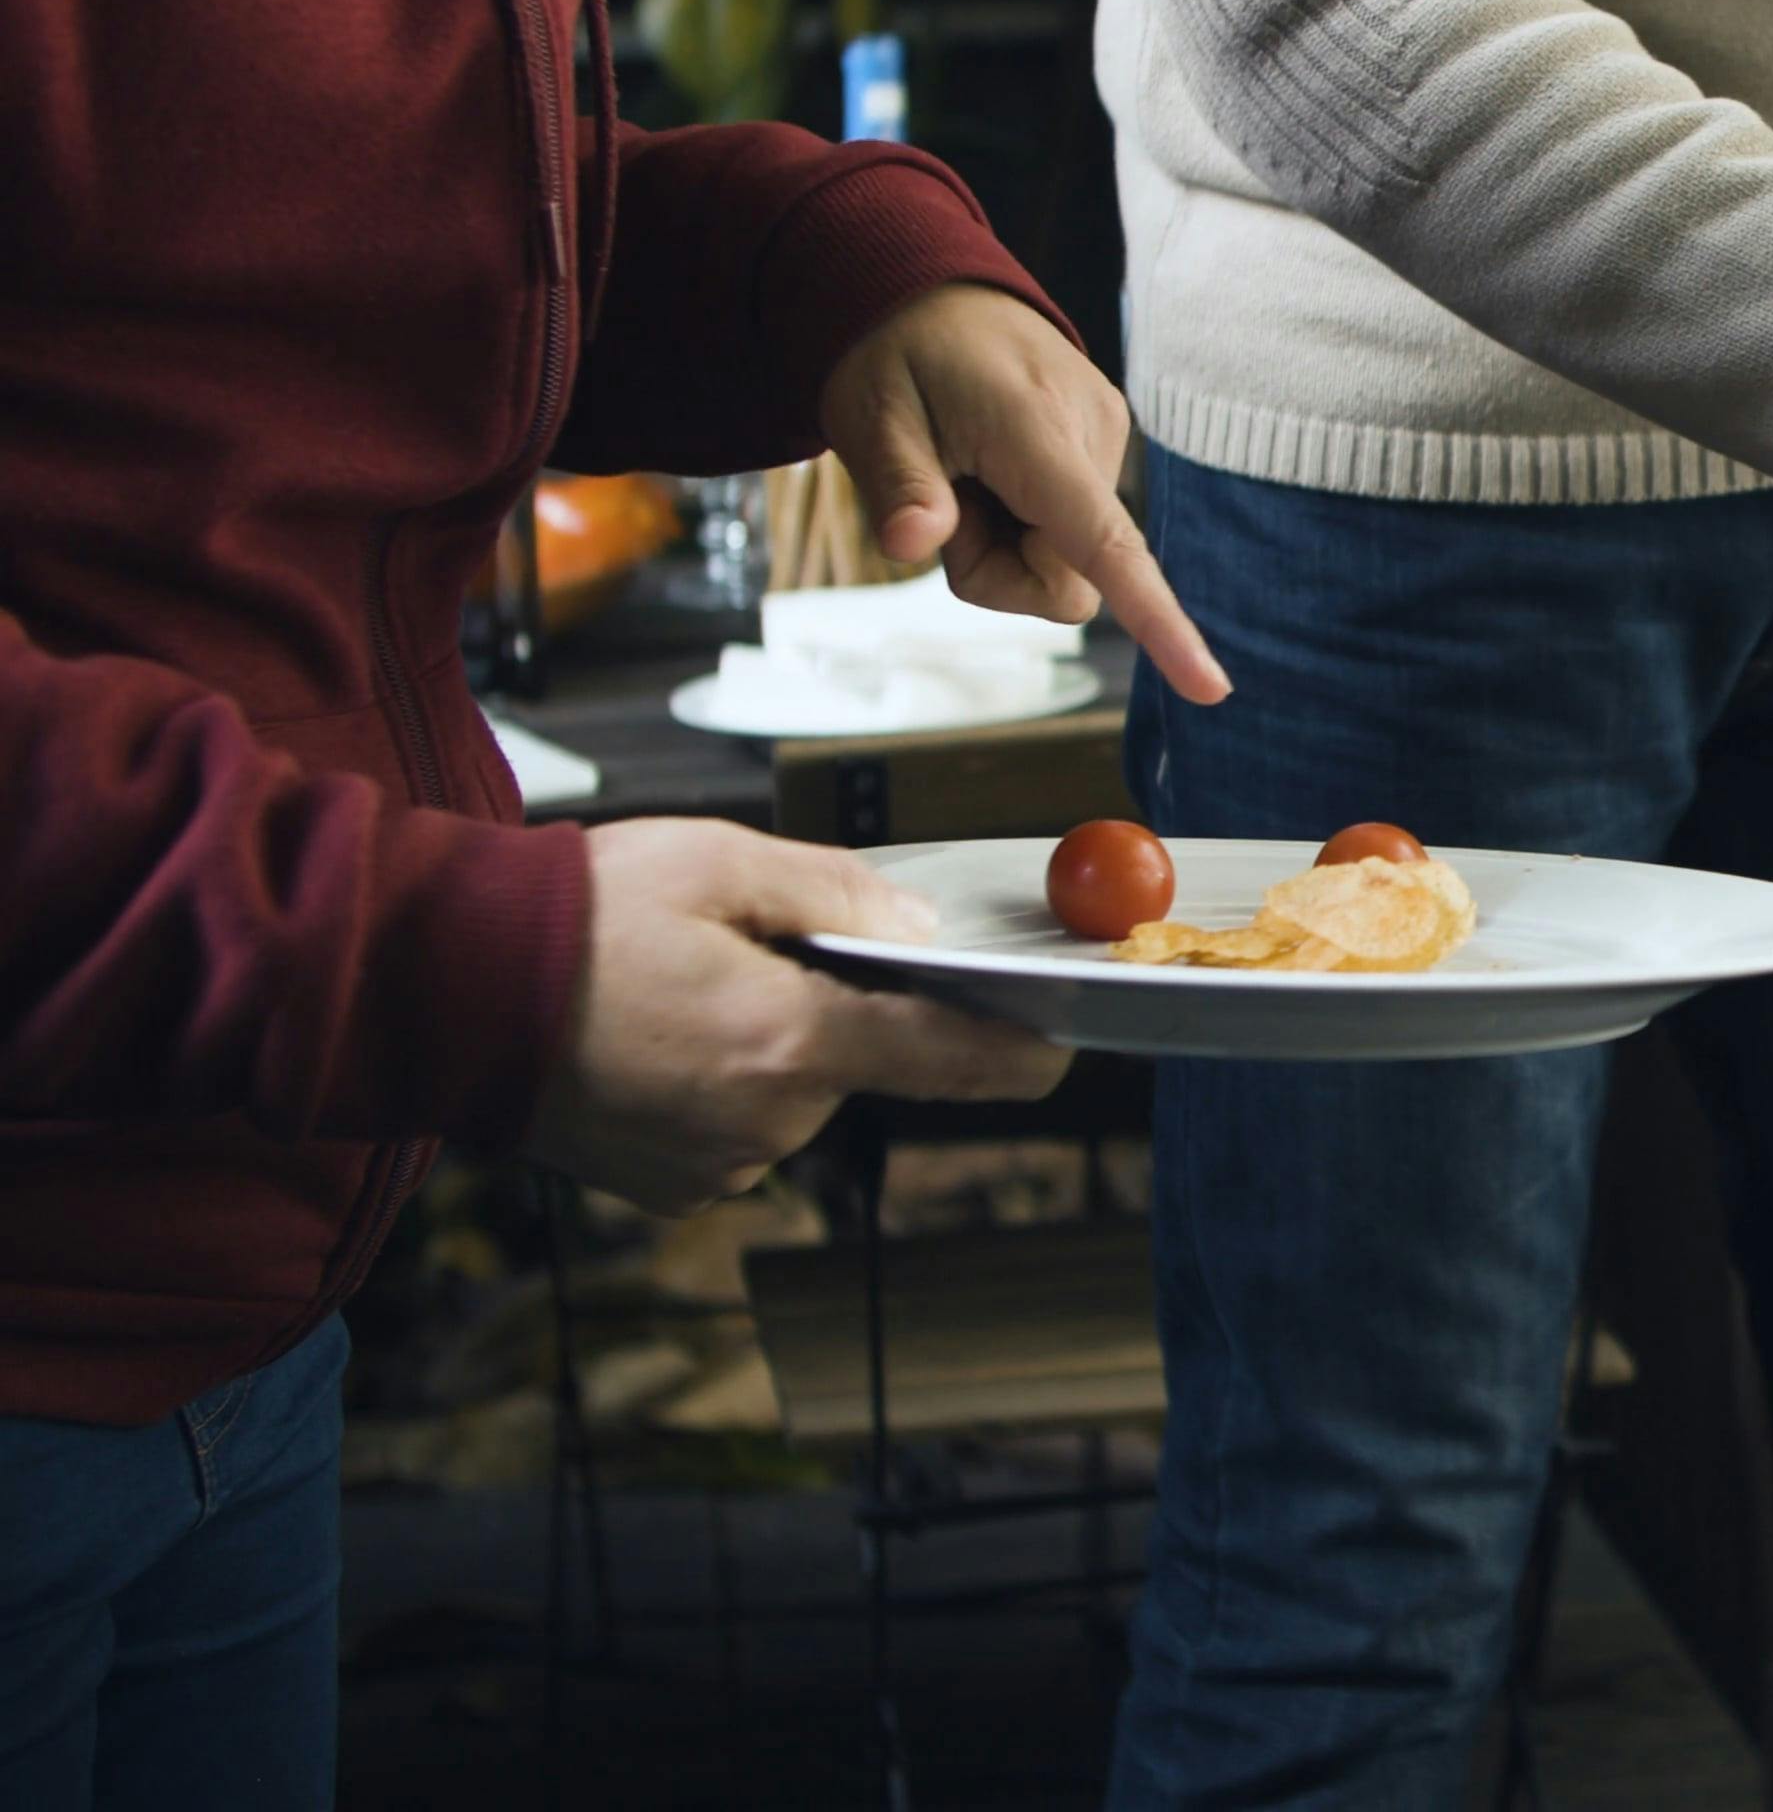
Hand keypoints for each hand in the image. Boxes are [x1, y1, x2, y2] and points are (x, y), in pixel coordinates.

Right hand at [528, 819, 1067, 1215]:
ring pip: (791, 1093)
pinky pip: (733, 1126)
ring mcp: (714, 1164)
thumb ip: (836, 897)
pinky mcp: (670, 1186)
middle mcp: (764, 1121)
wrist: (431, 990)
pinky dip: (713, 1081)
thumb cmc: (569, 915)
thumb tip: (922, 931)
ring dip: (763, 1043)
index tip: (1064, 1042)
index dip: (1017, 1050)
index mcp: (788, 1043)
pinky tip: (648, 1036)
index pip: (950, 1059)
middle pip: (854, 1062)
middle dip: (830, 1008)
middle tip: (750, 949)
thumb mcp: (718, 865)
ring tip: (672, 987)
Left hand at [820, 284, 1232, 702]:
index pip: (1107, 545)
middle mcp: (1094, 437)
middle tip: (940, 507)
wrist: (933, 289)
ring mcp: (1107, 443)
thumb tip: (915, 544)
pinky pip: (1070, 530)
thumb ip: (898, 485)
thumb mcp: (868, 415)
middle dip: (998, 571)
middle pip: (1069, 580)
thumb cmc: (894, 353)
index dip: (1157, 621)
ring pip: (1068, 561)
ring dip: (1006, 544)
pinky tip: (993, 466)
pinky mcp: (1103, 450)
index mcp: (1037, 429)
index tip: (1210, 689)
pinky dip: (1023, 521)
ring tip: (965, 472)